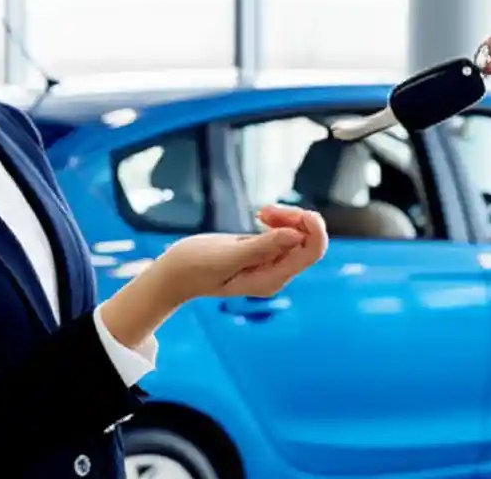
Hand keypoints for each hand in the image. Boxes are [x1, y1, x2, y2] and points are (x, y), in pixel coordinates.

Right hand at [156, 205, 328, 301]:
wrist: (175, 274)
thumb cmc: (195, 266)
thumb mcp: (227, 255)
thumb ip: (262, 247)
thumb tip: (297, 235)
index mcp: (272, 279)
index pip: (311, 253)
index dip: (314, 229)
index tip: (302, 211)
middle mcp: (277, 274)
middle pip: (307, 241)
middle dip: (295, 220)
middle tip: (264, 210)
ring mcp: (271, 264)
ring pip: (297, 235)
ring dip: (285, 218)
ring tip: (261, 212)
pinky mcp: (264, 254)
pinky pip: (284, 234)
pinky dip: (277, 220)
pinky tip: (261, 215)